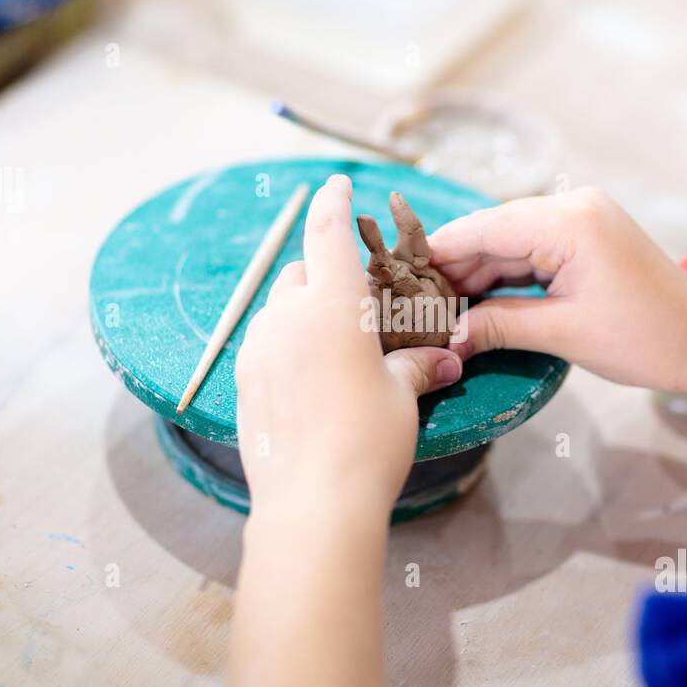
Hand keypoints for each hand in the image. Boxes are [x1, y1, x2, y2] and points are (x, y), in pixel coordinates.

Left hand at [234, 175, 463, 522]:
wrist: (312, 502)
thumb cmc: (367, 441)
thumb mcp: (401, 397)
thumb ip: (416, 365)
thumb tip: (443, 359)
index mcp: (330, 305)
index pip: (328, 233)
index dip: (334, 204)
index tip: (337, 184)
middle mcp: (286, 316)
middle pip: (301, 275)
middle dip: (325, 280)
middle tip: (359, 311)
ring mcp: (258, 349)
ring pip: (280, 312)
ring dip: (305, 316)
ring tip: (338, 354)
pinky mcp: (243, 382)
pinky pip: (267, 346)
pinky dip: (288, 348)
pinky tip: (311, 383)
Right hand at [429, 188, 686, 390]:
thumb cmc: (646, 339)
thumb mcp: (563, 334)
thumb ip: (498, 325)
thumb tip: (446, 336)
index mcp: (569, 221)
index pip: (483, 228)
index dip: (437, 253)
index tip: (398, 278)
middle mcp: (573, 206)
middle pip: (493, 232)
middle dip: (453, 268)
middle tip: (413, 303)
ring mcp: (582, 218)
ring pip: (509, 242)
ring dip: (476, 274)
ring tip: (437, 307)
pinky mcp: (586, 236)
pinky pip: (532, 251)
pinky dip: (504, 275)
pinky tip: (475, 300)